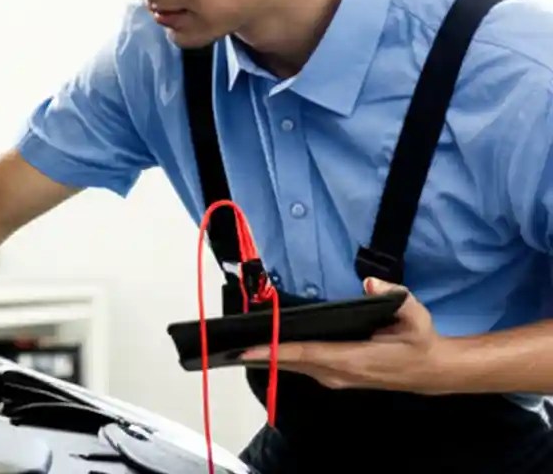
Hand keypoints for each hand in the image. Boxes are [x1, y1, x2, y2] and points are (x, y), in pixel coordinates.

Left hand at [240, 277, 455, 394]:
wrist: (431, 371)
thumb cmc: (420, 341)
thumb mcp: (415, 315)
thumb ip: (394, 296)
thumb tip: (370, 282)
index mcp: (354, 359)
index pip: (307, 354)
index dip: (276, 352)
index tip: (248, 349)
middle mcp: (339, 373)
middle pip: (292, 363)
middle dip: (260, 354)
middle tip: (229, 343)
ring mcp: (336, 378)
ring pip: (295, 367)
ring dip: (268, 357)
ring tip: (239, 344)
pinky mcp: (335, 376)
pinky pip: (303, 366)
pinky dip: (282, 357)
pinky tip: (266, 347)